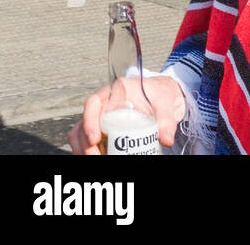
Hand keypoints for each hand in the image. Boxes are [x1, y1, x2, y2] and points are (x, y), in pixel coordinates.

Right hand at [68, 75, 186, 153]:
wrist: (166, 96)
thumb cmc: (162, 94)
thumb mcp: (167, 103)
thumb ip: (167, 121)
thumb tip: (166, 139)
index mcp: (118, 90)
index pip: (94, 102)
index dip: (89, 120)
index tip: (94, 139)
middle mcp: (105, 102)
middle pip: (84, 122)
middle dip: (86, 143)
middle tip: (96, 156)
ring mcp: (102, 115)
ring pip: (81, 132)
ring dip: (84, 148)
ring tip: (97, 159)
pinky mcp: (103, 127)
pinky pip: (87, 139)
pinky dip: (87, 149)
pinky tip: (97, 156)